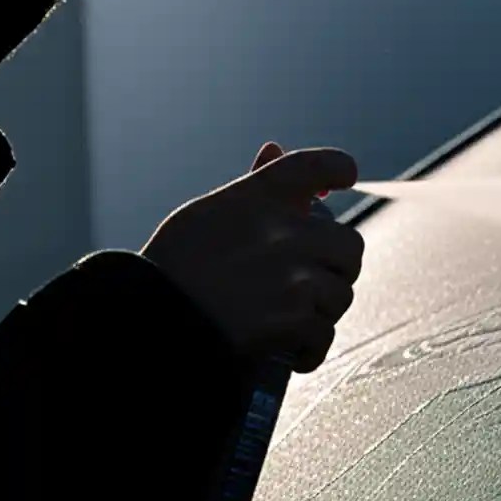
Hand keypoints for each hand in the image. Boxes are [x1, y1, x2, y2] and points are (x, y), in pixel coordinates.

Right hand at [141, 142, 363, 372]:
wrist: (151, 319)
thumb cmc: (176, 266)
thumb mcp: (208, 213)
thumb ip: (253, 188)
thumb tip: (273, 149)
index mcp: (262, 196)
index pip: (318, 165)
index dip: (338, 168)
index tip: (345, 178)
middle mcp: (284, 231)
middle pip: (350, 246)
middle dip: (336, 267)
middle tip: (313, 281)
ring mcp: (293, 275)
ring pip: (340, 293)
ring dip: (322, 310)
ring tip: (290, 318)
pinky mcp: (295, 317)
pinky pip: (325, 332)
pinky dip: (311, 348)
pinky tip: (294, 350)